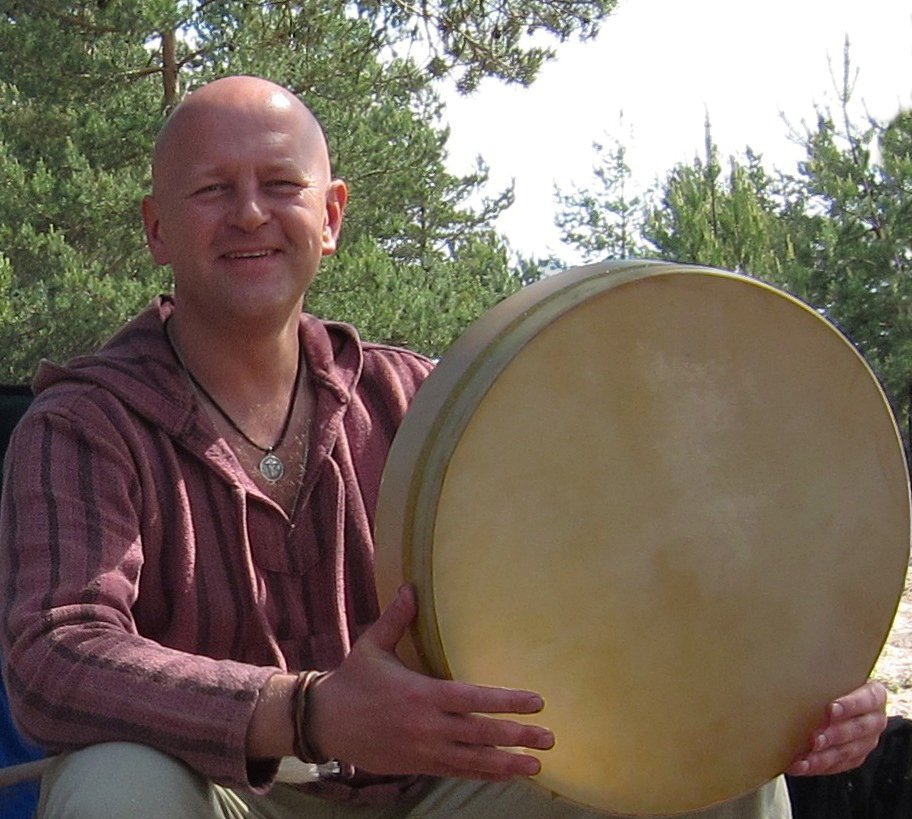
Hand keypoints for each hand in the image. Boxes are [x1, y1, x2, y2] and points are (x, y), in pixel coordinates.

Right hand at [307, 584, 553, 779]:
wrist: (325, 723)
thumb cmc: (353, 680)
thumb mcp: (372, 646)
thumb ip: (396, 618)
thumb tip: (411, 587)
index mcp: (420, 694)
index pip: (472, 699)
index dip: (506, 702)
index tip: (536, 702)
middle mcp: (426, 726)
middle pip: (480, 735)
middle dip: (517, 737)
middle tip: (549, 737)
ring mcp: (423, 750)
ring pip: (472, 761)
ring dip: (506, 765)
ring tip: (536, 765)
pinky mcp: (417, 766)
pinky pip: (456, 772)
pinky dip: (482, 774)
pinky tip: (504, 774)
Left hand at [786, 680, 887, 775]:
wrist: (835, 699)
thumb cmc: (831, 684)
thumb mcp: (831, 677)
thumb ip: (822, 677)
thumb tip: (794, 672)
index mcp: (873, 696)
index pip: (868, 699)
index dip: (850, 705)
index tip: (830, 708)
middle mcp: (874, 720)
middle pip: (859, 729)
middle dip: (835, 735)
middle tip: (814, 738)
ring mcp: (866, 741)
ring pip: (848, 752)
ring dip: (825, 756)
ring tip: (805, 757)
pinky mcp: (855, 757)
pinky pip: (838, 765)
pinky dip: (818, 766)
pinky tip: (801, 765)